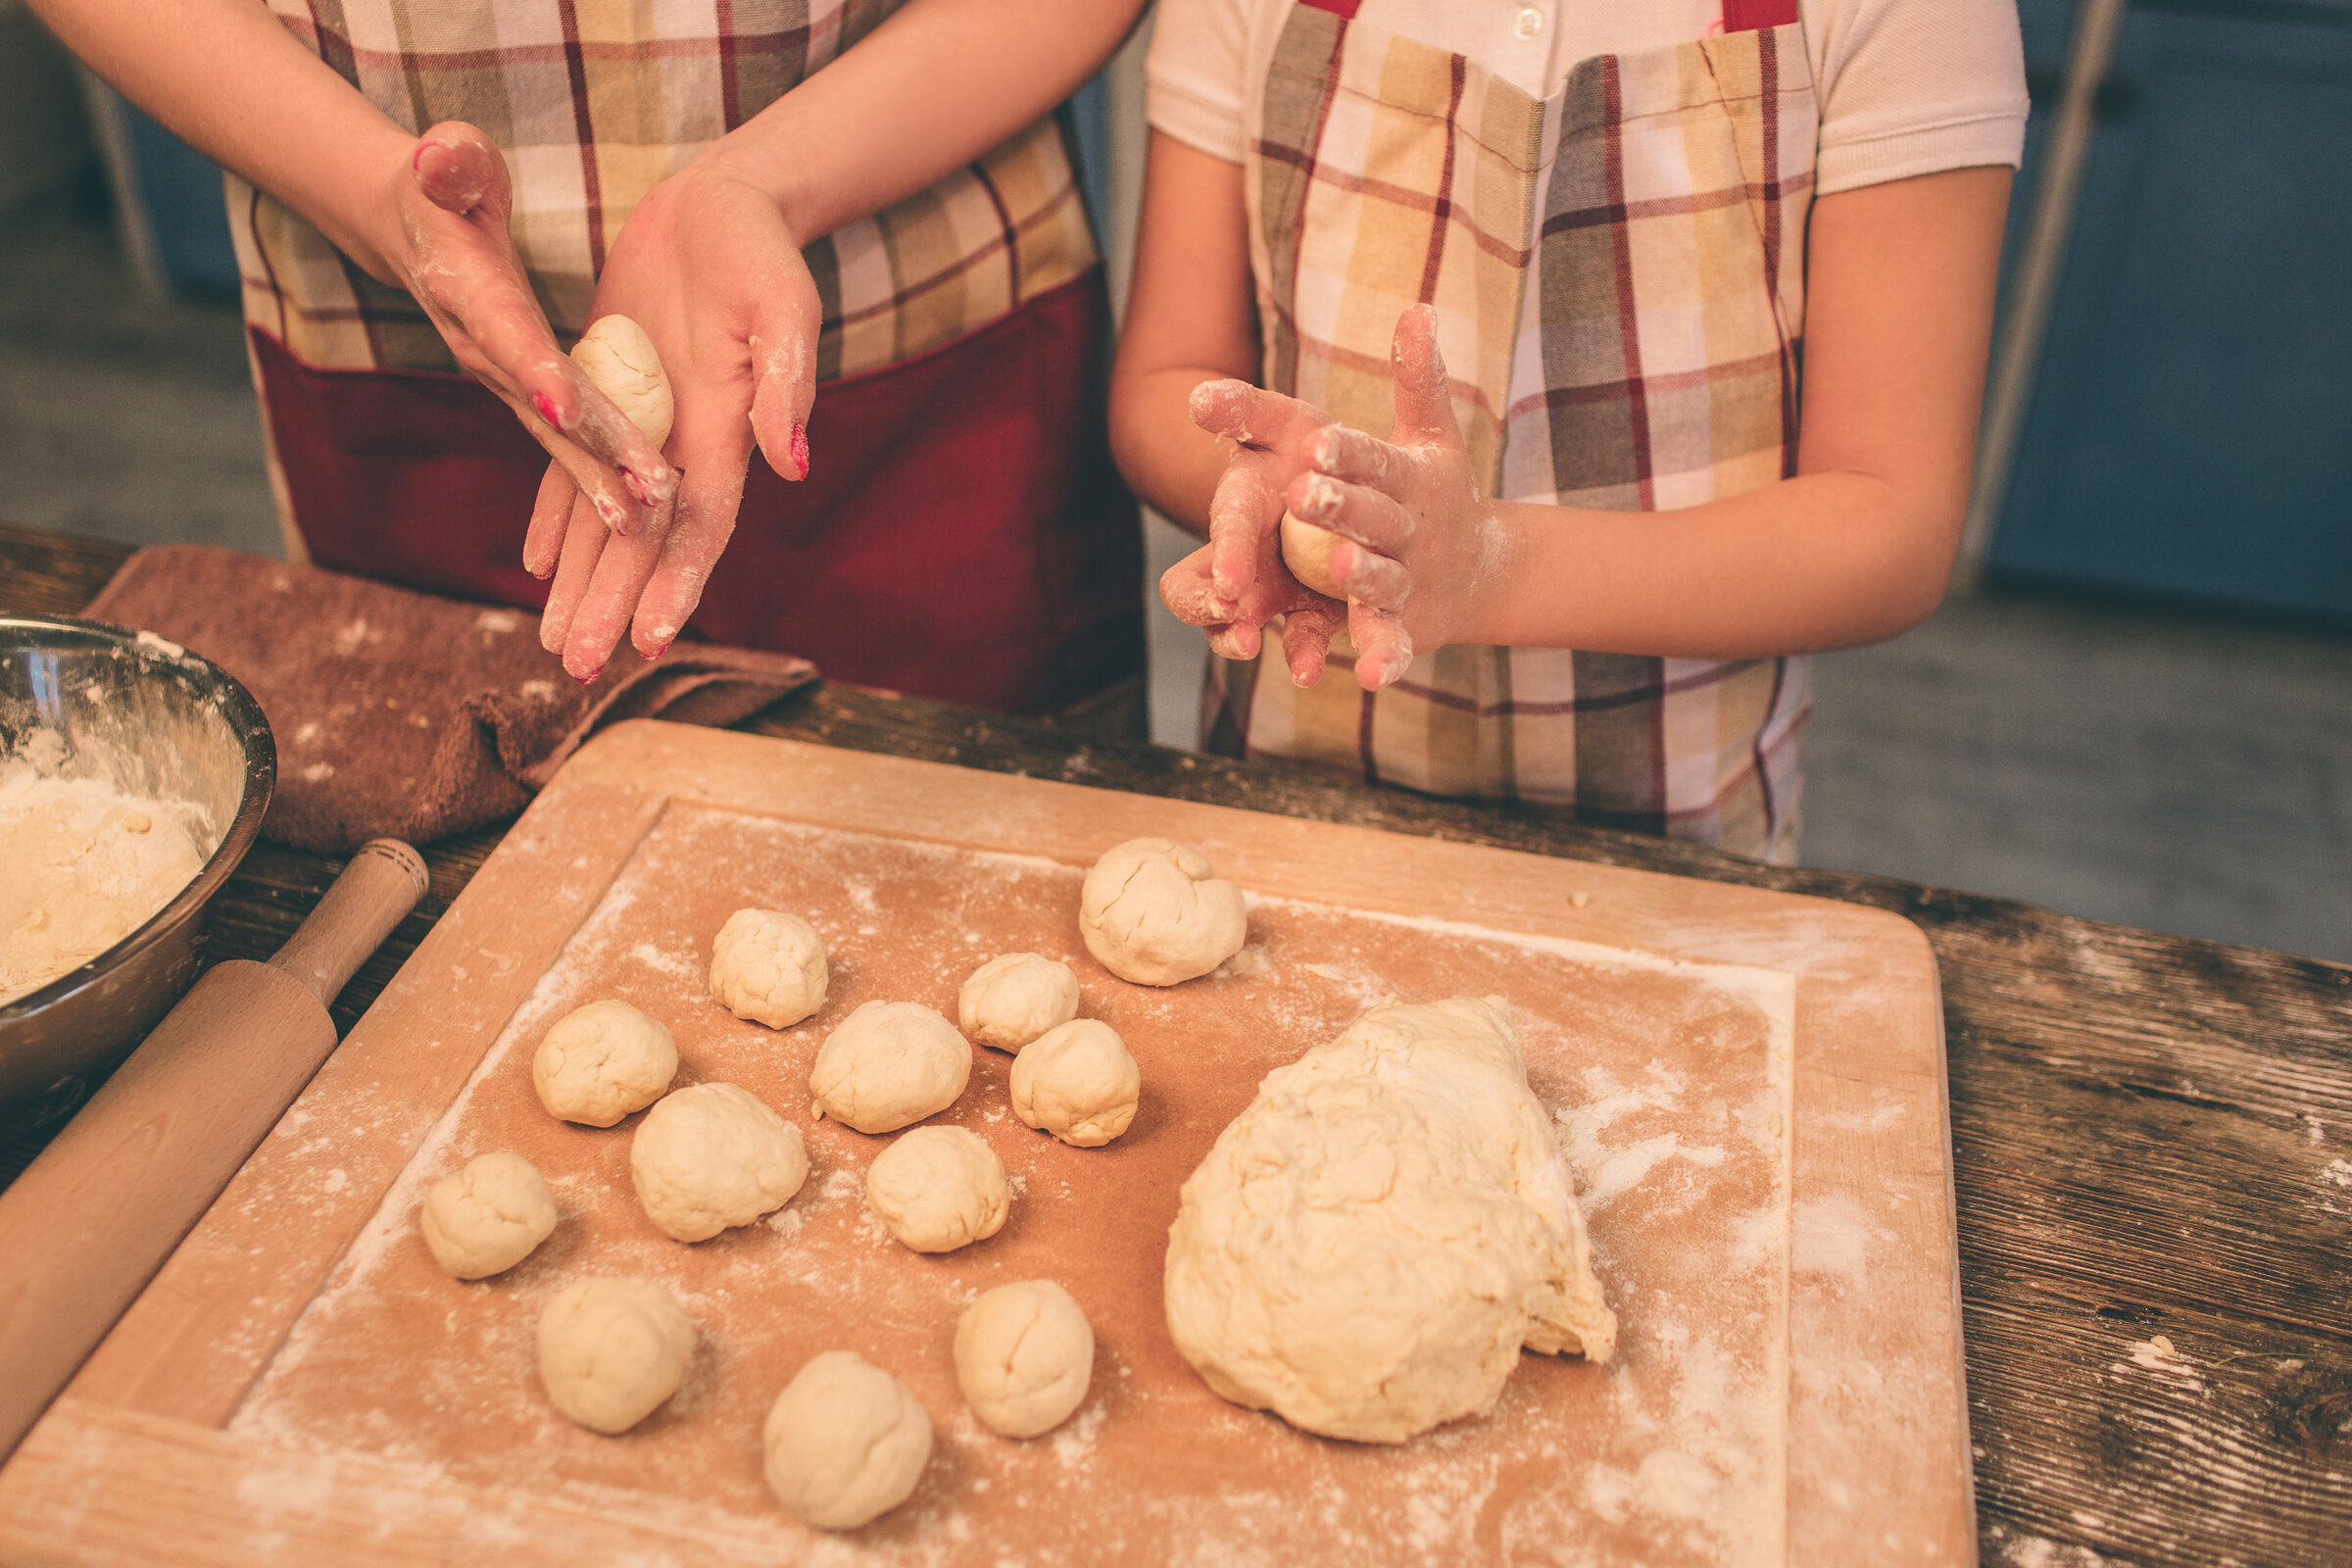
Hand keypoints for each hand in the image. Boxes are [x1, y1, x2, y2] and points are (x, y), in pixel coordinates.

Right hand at [385, 123, 675, 537]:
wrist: (412, 233)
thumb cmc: (442, 186)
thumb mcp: (446, 162)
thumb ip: (450, 163)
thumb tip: (440, 157)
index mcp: (471, 294)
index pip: (507, 334)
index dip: (534, 366)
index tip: (567, 403)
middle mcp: (487, 352)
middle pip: (546, 407)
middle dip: (593, 451)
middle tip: (642, 496)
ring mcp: (506, 382)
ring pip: (559, 440)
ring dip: (601, 483)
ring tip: (649, 525)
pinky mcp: (527, 396)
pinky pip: (567, 445)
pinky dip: (599, 480)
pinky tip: (643, 520)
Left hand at [527, 158, 820, 678]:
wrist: (723, 205)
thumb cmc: (761, 251)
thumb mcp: (784, 307)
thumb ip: (788, 384)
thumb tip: (793, 464)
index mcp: (727, 431)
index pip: (700, 526)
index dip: (676, 585)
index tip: (651, 642)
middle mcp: (685, 445)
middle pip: (644, 543)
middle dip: (613, 607)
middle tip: (577, 671)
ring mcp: (645, 428)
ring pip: (606, 523)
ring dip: (583, 584)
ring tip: (553, 644)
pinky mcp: (608, 398)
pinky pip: (578, 473)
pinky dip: (558, 521)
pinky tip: (539, 567)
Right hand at [1157, 380, 1352, 684]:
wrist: (1355, 477)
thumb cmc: (1307, 444)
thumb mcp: (1281, 422)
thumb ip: (1244, 409)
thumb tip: (1198, 397)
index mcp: (1239, 510)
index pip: (1220, 537)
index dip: (1224, 559)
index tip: (1233, 585)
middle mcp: (1245, 557)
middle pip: (1208, 598)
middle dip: (1220, 619)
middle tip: (1245, 633)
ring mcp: (1275, 591)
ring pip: (1247, 629)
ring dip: (1263, 646)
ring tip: (1297, 666)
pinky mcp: (1311, 612)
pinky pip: (1304, 640)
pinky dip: (1310, 656)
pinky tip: (1335, 672)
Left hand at [1275, 305, 1496, 690]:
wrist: (1481, 572)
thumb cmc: (1437, 492)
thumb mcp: (1430, 437)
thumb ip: (1418, 381)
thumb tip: (1419, 309)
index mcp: (1409, 478)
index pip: (1375, 460)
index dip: (1349, 453)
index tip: (1318, 440)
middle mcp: (1411, 529)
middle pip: (1374, 518)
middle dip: (1342, 506)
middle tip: (1305, 492)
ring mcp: (1410, 581)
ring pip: (1381, 580)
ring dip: (1360, 576)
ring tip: (1332, 568)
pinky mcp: (1407, 627)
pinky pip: (1393, 644)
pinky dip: (1386, 660)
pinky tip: (1371, 676)